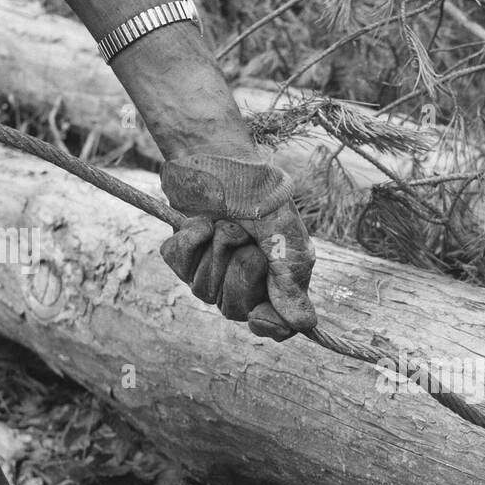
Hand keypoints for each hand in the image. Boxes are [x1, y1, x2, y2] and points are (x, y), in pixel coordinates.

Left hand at [159, 152, 316, 340]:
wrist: (220, 158)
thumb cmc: (260, 193)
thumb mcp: (285, 235)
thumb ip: (291, 280)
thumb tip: (304, 325)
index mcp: (278, 280)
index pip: (275, 326)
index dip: (267, 325)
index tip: (260, 314)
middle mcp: (247, 281)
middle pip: (235, 310)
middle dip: (239, 271)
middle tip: (246, 240)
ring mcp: (213, 270)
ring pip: (204, 291)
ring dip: (215, 251)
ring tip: (224, 223)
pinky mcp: (184, 256)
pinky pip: (180, 266)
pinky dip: (189, 241)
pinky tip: (199, 223)